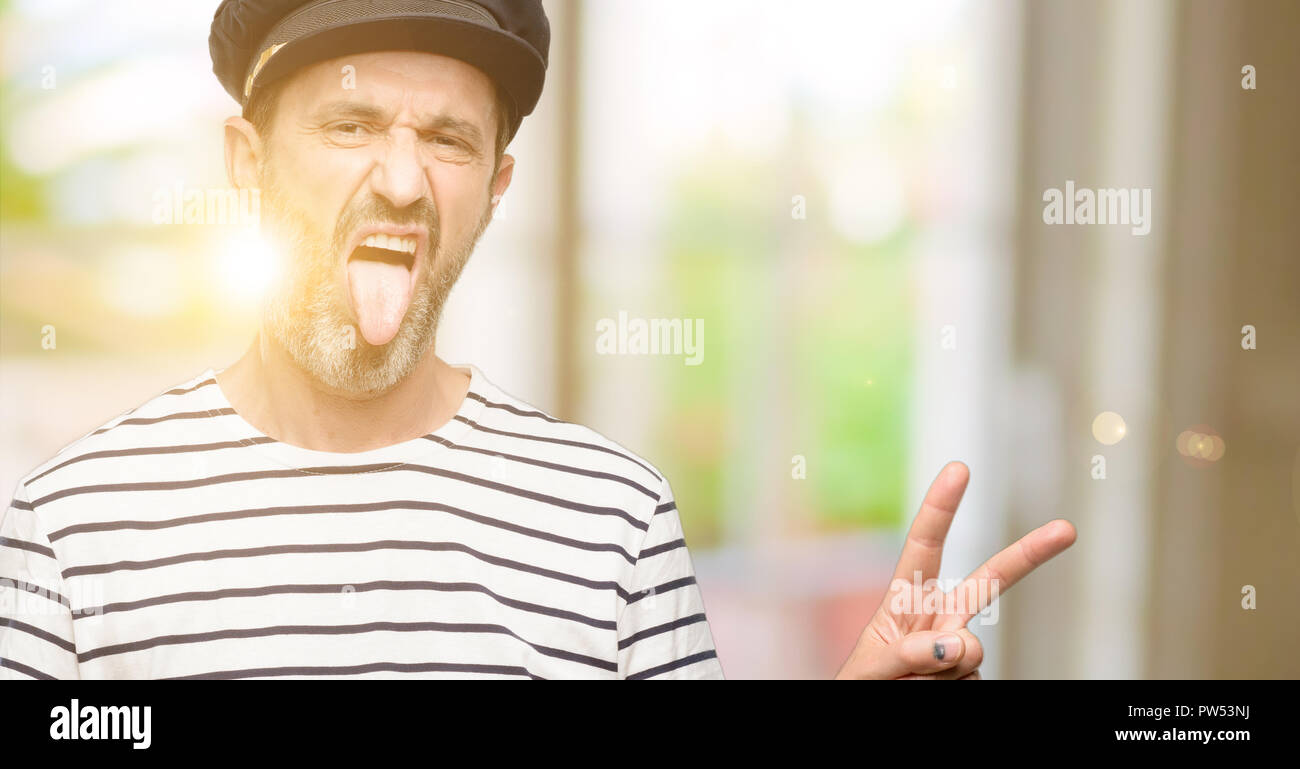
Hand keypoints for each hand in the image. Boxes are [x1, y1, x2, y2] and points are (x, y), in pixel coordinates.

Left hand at [834, 461, 1076, 679]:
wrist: (870, 717)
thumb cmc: (865, 685)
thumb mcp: (871, 667)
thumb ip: (906, 653)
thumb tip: (962, 644)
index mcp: (906, 600)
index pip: (924, 546)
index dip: (940, 508)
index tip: (960, 468)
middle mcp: (941, 619)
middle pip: (989, 581)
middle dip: (1028, 554)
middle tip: (1067, 530)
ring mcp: (962, 652)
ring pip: (972, 651)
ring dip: (938, 671)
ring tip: (911, 682)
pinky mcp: (974, 679)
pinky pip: (970, 683)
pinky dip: (944, 692)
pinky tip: (929, 690)